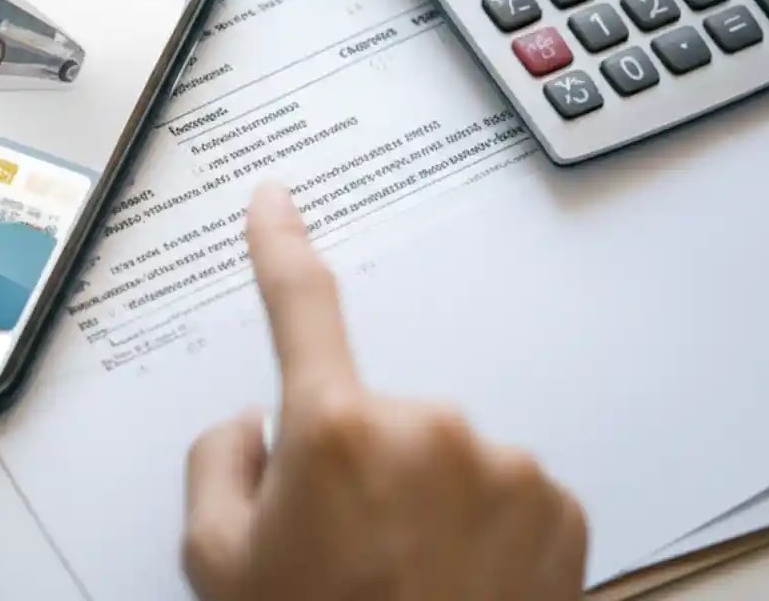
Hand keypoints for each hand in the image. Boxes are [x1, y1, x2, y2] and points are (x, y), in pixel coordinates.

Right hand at [183, 182, 586, 600]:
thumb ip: (216, 464)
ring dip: (420, 495)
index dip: (281, 247)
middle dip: (355, 458)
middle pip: (371, 413)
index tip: (276, 204)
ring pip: (438, 453)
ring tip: (404, 572)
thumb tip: (254, 423)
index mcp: (334, 430)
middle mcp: (425, 428)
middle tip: (345, 542)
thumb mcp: (216, 564)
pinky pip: (497, 485)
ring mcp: (498, 462)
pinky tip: (456, 576)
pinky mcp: (553, 499)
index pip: (300, 307)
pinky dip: (477, 520)